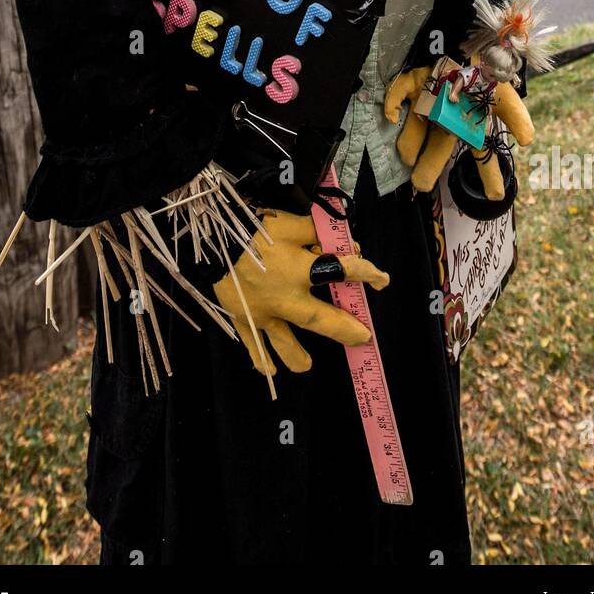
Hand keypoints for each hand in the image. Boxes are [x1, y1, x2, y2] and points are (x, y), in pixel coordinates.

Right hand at [214, 208, 388, 376]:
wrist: (211, 239)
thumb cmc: (253, 228)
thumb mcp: (288, 221)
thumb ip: (317, 232)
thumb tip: (346, 242)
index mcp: (300, 268)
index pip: (342, 270)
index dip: (367, 274)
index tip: (382, 280)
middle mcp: (286, 296)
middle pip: (321, 319)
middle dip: (344, 328)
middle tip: (363, 337)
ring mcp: (263, 312)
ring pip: (284, 342)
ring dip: (296, 356)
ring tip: (306, 366)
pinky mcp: (243, 318)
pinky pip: (252, 344)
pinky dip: (259, 359)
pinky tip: (269, 371)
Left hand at [386, 56, 534, 195]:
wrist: (469, 42)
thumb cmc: (486, 71)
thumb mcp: (504, 93)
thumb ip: (515, 116)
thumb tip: (528, 141)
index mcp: (469, 124)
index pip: (480, 154)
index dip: (489, 176)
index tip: (495, 196)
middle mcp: (447, 118)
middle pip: (439, 146)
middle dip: (430, 165)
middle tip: (421, 184)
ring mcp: (427, 101)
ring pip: (416, 126)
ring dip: (410, 141)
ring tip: (407, 158)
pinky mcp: (412, 83)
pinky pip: (399, 93)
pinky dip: (393, 102)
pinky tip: (392, 115)